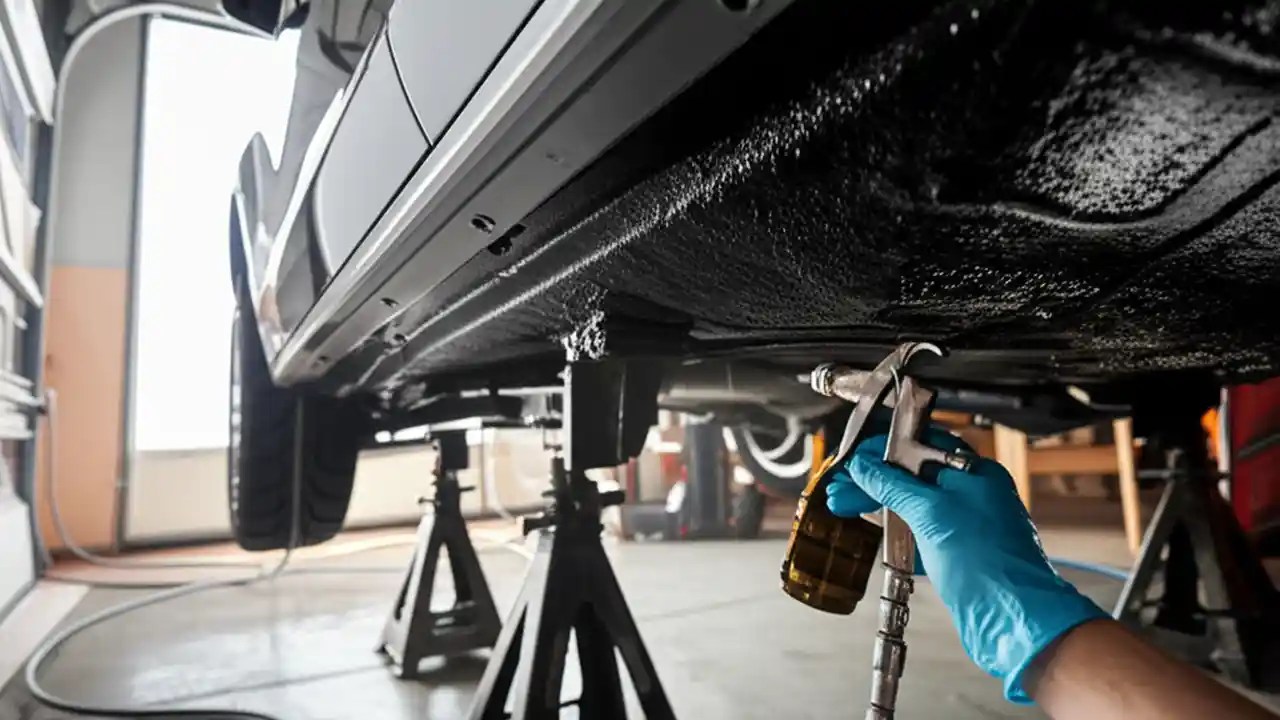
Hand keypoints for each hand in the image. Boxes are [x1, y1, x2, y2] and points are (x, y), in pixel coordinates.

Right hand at [826, 431, 1106, 703]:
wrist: (1011, 619)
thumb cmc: (987, 564)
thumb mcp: (931, 513)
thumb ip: (894, 485)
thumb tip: (865, 467)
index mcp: (975, 473)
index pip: (924, 444)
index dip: (887, 447)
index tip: (857, 454)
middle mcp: (972, 495)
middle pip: (913, 474)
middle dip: (875, 479)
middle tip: (843, 485)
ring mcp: (964, 525)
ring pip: (913, 503)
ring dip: (879, 501)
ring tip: (845, 505)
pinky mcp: (956, 552)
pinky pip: (919, 530)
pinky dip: (894, 527)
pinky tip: (872, 526)